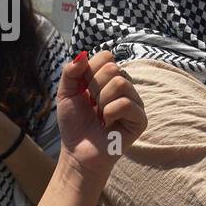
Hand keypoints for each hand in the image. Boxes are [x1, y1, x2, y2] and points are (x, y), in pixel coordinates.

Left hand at [57, 50, 146, 179]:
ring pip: (120, 83)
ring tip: (100, 116)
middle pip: (113, 68)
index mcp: (109, 77)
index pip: (106, 56)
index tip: (84, 90)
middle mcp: (125, 86)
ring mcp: (135, 102)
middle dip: (94, 88)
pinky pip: (126, 103)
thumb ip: (70, 72)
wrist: (77, 150)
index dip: (90, 72)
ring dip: (102, 102)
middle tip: (93, 106)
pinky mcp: (140, 119)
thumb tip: (82, 55)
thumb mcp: (65, 93)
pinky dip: (110, 113)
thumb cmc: (74, 123)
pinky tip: (108, 124)